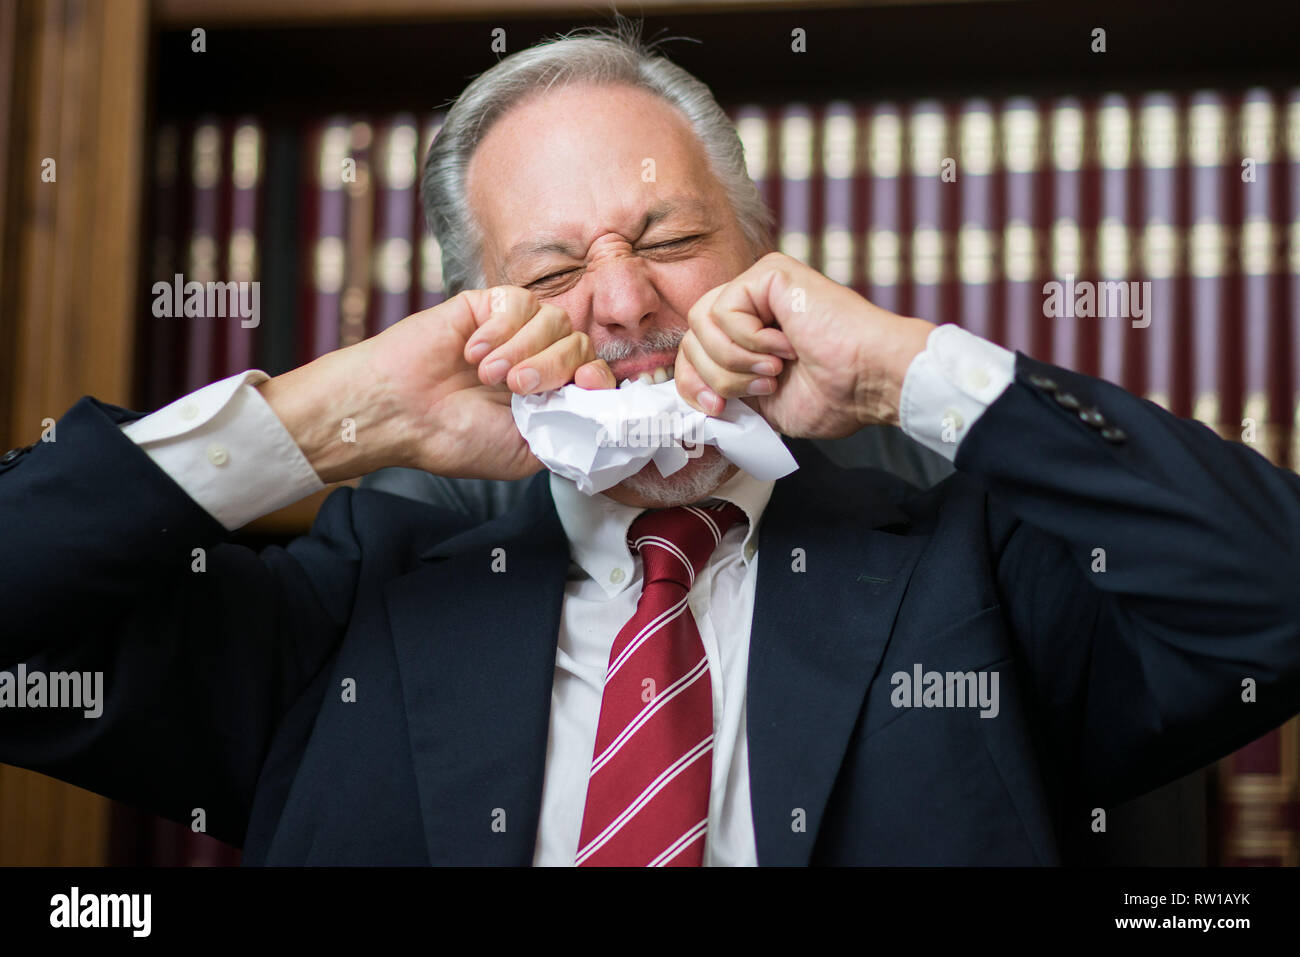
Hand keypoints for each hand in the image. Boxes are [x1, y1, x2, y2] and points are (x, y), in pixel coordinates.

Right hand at [258, 287, 614, 482]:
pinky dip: (500, 328)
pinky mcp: (487, 305)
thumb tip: (605, 414)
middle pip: (580, 344)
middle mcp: (537, 359)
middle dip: (554, 366)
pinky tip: (472, 351)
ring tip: (487, 374)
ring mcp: (514, 331)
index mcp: (550, 395)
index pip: (596, 374)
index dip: (598, 379)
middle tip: (516, 389)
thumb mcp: (524, 452)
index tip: (582, 389)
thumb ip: (566, 431)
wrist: (400, 413)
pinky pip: (519, 301)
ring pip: (555, 320)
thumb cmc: (454, 438)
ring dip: (523, 349)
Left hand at [673, 252, 934, 437]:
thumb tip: (685, 396)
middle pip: (690, 340)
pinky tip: (786, 344)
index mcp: (748, 336)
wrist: (868, 380)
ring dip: (735, 361)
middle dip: (717, 378)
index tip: (717, 409)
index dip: (692, 385)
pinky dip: (750, 339)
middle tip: (763, 386)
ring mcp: (759, 285)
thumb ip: (723, 392)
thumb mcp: (759, 405)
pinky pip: (724, 310)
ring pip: (701, 325)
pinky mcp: (768, 272)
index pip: (691, 353)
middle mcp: (751, 306)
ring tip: (775, 369)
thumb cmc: (833, 395)